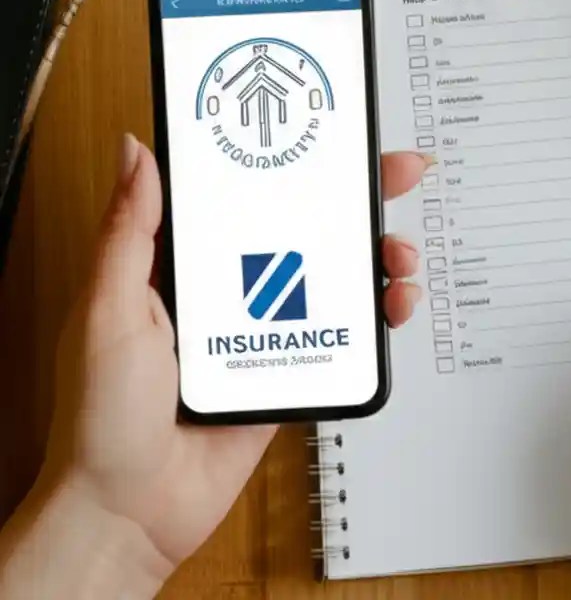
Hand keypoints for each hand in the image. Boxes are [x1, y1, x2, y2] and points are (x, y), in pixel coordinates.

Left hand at [0, 135, 431, 596]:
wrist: (133, 507)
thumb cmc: (100, 416)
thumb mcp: (107, 309)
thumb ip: (129, 232)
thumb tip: (136, 153)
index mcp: (182, 266)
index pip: (246, 195)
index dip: (290, 162)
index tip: (327, 136)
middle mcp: (230, 289)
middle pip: (307, 228)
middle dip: (358, 199)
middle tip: (394, 177)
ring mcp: (265, 329)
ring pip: (337, 278)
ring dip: (377, 257)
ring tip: (396, 256)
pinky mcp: (290, 368)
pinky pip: (343, 335)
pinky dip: (377, 317)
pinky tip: (390, 307)